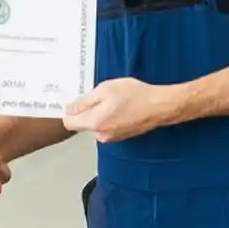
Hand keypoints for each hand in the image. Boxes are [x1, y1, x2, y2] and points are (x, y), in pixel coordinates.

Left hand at [62, 77, 180, 142]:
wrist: (160, 106)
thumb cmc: (134, 95)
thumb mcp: (104, 90)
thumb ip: (84, 102)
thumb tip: (69, 109)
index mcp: (94, 123)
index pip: (68, 122)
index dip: (69, 110)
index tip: (75, 100)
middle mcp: (101, 135)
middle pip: (81, 124)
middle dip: (86, 111)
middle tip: (99, 96)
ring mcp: (112, 137)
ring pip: (95, 125)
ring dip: (98, 113)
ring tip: (113, 101)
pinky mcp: (121, 136)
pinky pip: (106, 126)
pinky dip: (109, 117)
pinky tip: (120, 107)